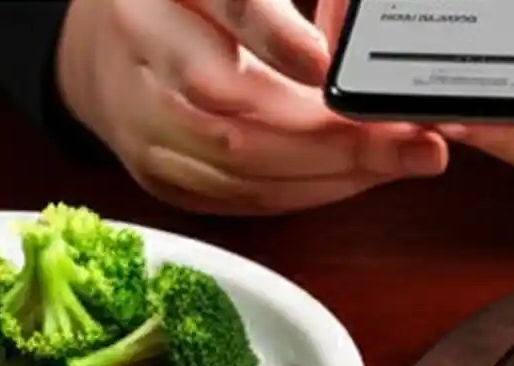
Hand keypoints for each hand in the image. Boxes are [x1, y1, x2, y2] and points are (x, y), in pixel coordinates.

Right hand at [56, 0, 447, 214]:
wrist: (102, 50)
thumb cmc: (179, 4)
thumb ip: (268, 7)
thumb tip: (336, 49)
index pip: (227, 8)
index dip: (278, 39)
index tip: (333, 65)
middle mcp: (143, 64)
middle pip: (239, 113)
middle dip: (336, 137)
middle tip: (411, 141)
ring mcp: (146, 130)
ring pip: (244, 167)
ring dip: (333, 172)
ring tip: (402, 160)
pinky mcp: (162, 178)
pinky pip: (242, 198)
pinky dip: (307, 191)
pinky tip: (356, 178)